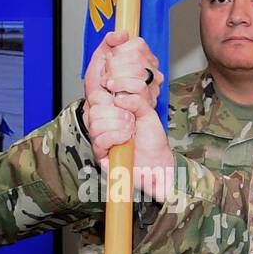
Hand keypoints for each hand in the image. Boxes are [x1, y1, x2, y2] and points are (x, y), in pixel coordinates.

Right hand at [82, 32, 174, 196]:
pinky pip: (99, 138)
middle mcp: (103, 121)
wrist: (157, 163)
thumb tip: (118, 95)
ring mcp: (99, 136)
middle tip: (130, 119)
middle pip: (95, 105)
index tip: (117, 92)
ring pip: (96, 120)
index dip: (107, 90)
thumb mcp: (147, 111)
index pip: (97, 93)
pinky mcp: (99, 152)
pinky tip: (125, 140)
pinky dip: (116, 136)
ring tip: (130, 130)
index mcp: (112, 109)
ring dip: (118, 124)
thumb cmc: (151, 140)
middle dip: (117, 110)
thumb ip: (135, 97)